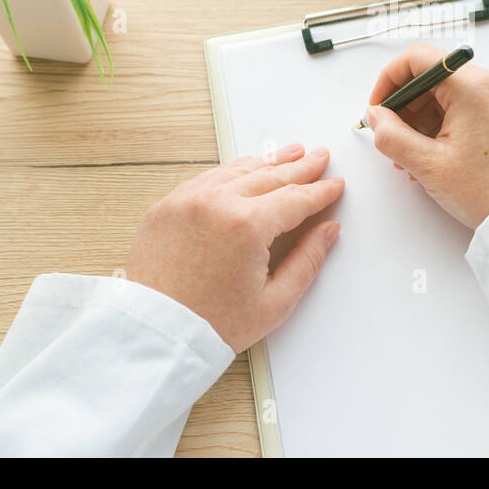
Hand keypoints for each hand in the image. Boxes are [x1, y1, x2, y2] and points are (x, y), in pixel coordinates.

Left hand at [127, 144, 343, 352]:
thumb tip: (328, 231)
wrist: (154, 335)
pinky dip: (233, 170)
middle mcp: (216, 203)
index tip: (334, 185)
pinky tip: (247, 167)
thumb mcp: (274, 302)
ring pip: (238, 170)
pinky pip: (207, 178)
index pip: (295, 198)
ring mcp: (187, 200)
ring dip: (268, 161)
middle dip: (300, 167)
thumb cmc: (210, 326)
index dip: (320, 191)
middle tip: (319, 157)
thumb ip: (308, 261)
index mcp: (246, 226)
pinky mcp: (166, 206)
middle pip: (270, 176)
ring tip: (290, 153)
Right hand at [366, 43, 488, 229]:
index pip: (418, 58)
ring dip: (422, 119)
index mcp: (474, 86)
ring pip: (446, 93)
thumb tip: (375, 117)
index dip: (389, 79)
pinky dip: (443, 124)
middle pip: (432, 77)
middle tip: (391, 137)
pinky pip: (463, 107)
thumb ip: (391, 136)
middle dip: (406, 106)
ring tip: (411, 156)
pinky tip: (431, 155)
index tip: (378, 106)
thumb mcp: (428, 165)